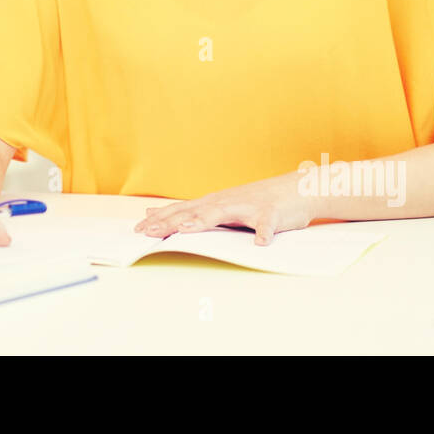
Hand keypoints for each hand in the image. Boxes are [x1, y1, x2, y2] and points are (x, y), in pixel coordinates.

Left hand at [131, 174, 315, 244]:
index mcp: (213, 202)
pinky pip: (267, 225)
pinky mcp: (272, 214)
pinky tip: (260, 242)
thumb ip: (190, 210)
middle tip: (149, 231)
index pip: (181, 210)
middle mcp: (226, 201)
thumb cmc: (255, 202)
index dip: (159, 219)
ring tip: (187, 229)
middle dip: (170, 221)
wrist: (296, 190)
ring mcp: (248, 206)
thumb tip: (153, 211)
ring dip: (204, 220)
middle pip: (194, 211)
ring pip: (222, 212)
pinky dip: (263, 233)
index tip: (138, 229)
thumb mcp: (219, 205)